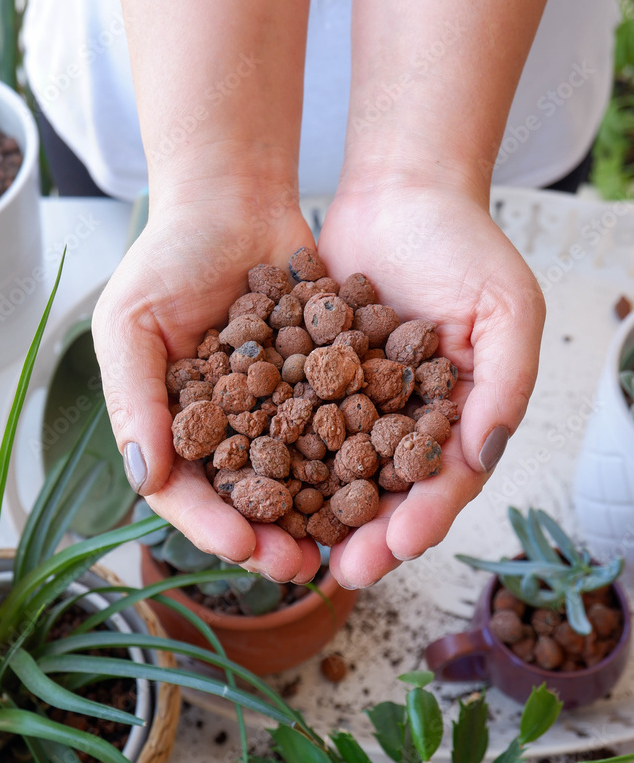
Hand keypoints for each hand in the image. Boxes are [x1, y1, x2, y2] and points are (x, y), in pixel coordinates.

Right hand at [92, 187, 321, 583]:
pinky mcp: (314, 386)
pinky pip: (332, 432)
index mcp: (168, 423)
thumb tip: (143, 477)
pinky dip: (348, 461)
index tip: (245, 550)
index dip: (212, 525)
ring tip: (342, 546)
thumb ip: (132, 397)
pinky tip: (375, 486)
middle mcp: (220, 427)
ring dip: (313, 514)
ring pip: (292, 478)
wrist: (235, 197)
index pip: (183, 492)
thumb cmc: (168, 256)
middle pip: (242, 498)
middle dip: (268, 536)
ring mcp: (269, 409)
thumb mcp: (131, 322)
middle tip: (300, 568)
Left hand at [317, 181, 545, 588]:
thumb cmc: (466, 246)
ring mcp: (361, 402)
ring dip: (316, 510)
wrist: (401, 191)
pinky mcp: (318, 379)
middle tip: (334, 571)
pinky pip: (299, 424)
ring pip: (338, 470)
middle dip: (363, 534)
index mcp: (461, 415)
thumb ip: (504, 385)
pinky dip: (281, 455)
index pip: (443, 483)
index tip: (393, 550)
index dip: (421, 519)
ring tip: (289, 546)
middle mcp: (409, 419)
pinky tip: (256, 483)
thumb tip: (480, 458)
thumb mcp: (506, 309)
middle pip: (386, 492)